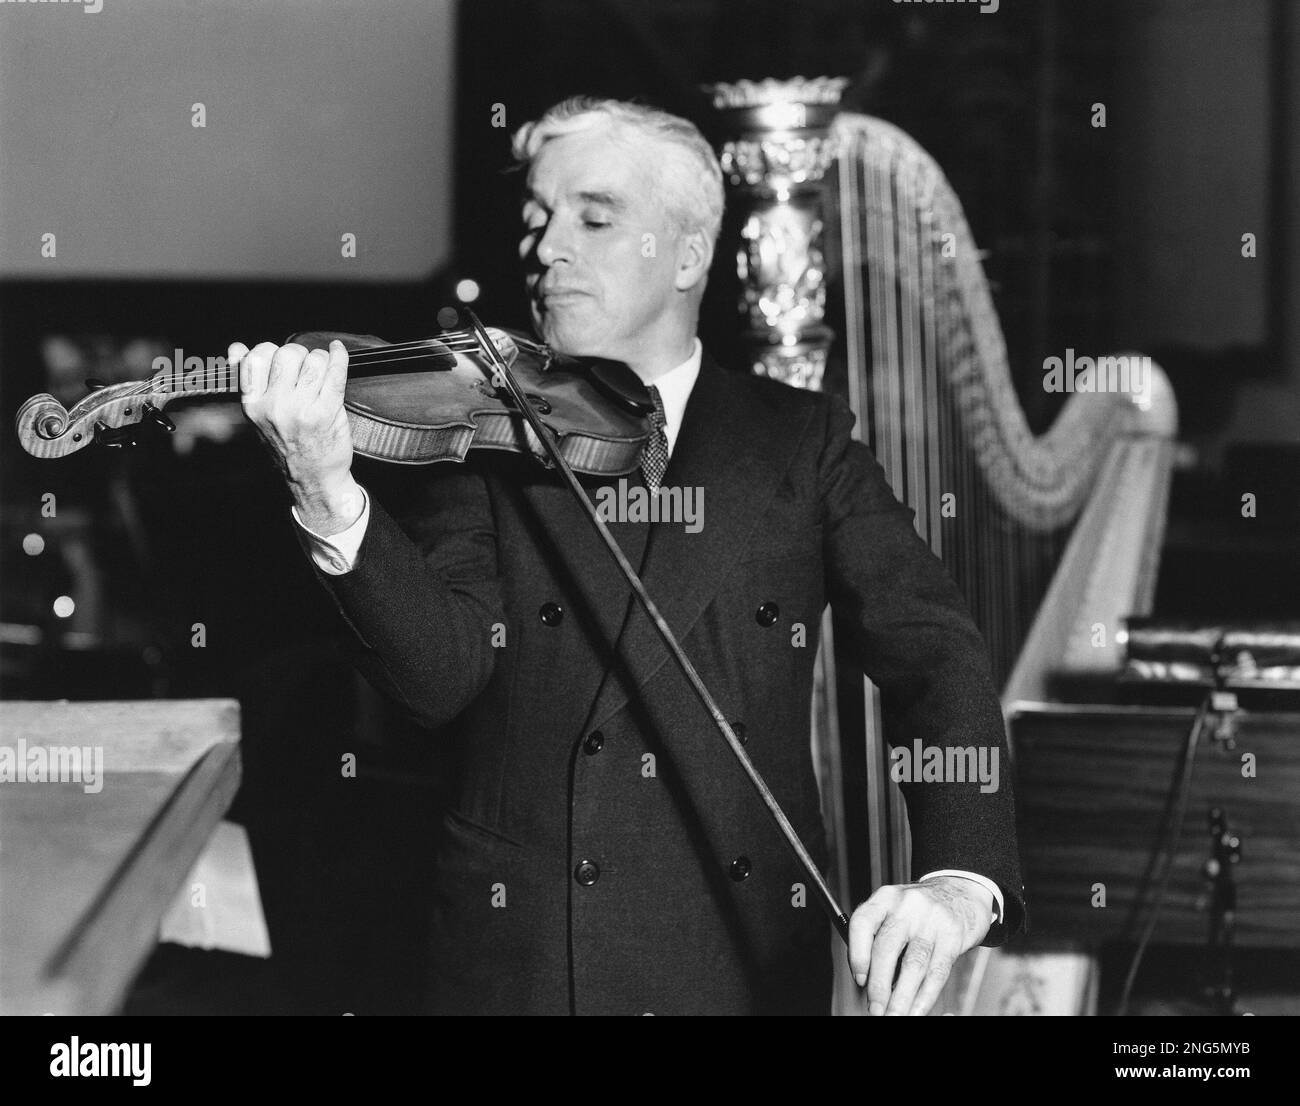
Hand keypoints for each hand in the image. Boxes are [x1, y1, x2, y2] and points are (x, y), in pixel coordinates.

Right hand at [231, 339, 362, 534]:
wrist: (314, 480)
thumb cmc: (288, 447)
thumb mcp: (258, 417)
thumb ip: (248, 381)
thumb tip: (236, 348)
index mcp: (253, 405)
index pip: (255, 358)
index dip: (269, 351)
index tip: (278, 357)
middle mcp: (274, 406)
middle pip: (287, 354)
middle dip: (299, 353)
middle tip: (304, 367)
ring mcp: (301, 409)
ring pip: (313, 360)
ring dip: (320, 360)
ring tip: (321, 372)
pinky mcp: (326, 412)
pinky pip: (335, 372)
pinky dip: (339, 357)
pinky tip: (338, 352)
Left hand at [847, 875, 992, 1015]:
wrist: (961, 892)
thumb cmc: (919, 910)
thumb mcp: (894, 909)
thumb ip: (878, 937)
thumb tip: (866, 980)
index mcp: (885, 898)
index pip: (863, 922)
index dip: (857, 953)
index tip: (859, 980)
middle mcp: (906, 906)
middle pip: (887, 948)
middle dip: (879, 985)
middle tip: (874, 1009)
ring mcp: (932, 920)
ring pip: (913, 965)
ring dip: (901, 997)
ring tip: (893, 1016)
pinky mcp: (953, 937)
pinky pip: (937, 972)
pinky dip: (925, 997)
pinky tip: (917, 1010)